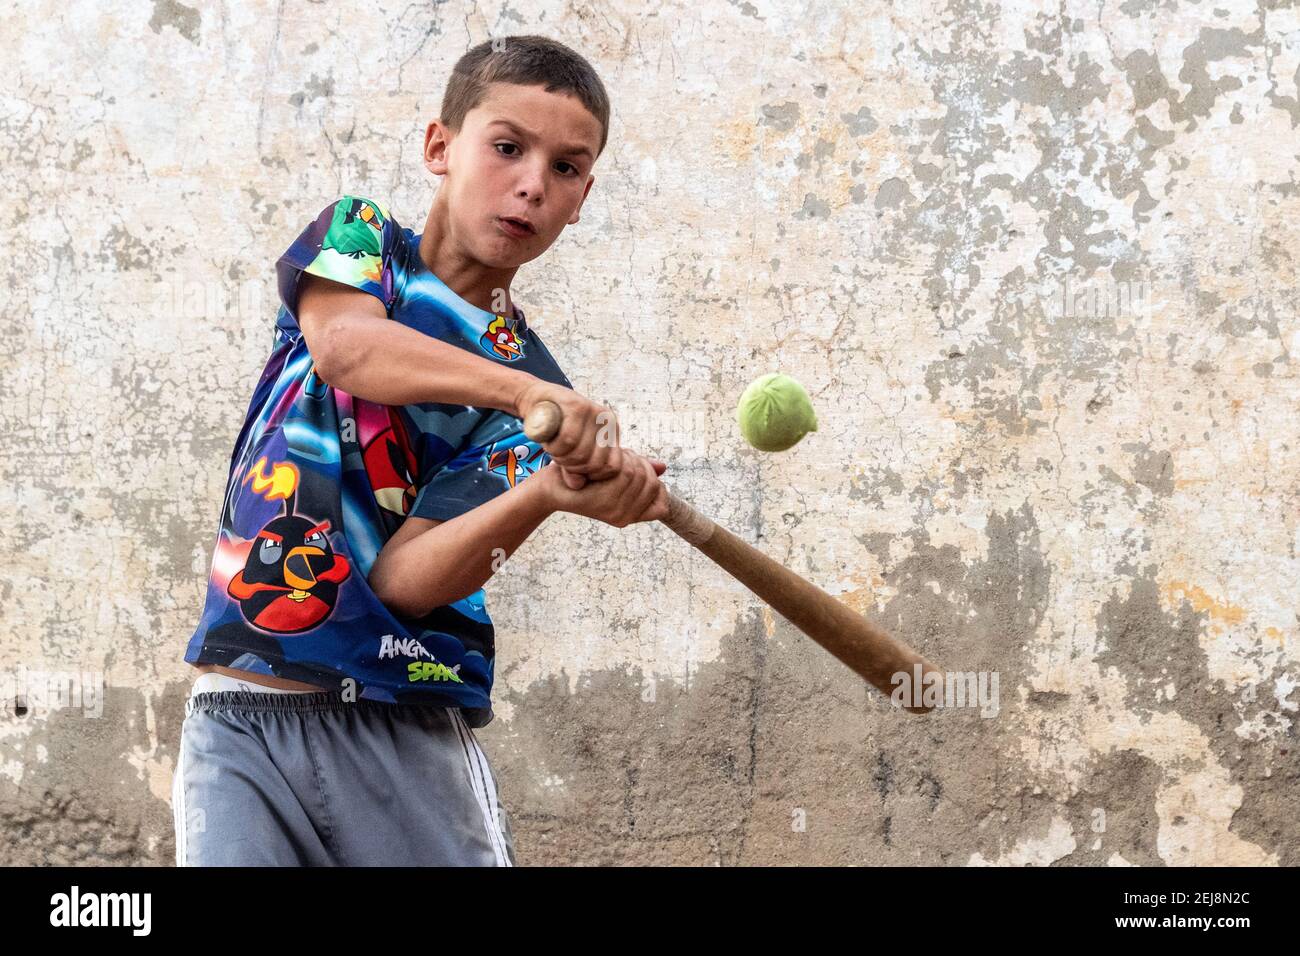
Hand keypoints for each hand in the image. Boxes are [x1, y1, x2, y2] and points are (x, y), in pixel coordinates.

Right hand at [514, 379, 622, 490]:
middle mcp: (608, 422)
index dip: (591, 475)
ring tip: (553, 449)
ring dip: (561, 458)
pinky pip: (568, 440)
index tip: (574, 469)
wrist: (537, 398)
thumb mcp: (568, 452)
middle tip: (559, 459)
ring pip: (581, 453)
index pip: (612, 467)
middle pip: (595, 463)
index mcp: (612, 434)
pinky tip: (549, 441)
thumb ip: (576, 469)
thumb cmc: (555, 428)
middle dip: (573, 468)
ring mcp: (594, 412)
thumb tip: (577, 486)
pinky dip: (554, 447)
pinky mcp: (577, 406)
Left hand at [534, 451, 669, 527]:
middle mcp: (626, 518)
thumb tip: (663, 467)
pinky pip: (625, 473)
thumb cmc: (584, 477)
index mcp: (630, 516)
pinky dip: (616, 461)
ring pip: (640, 475)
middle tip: (617, 460)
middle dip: (640, 464)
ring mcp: (616, 512)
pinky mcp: (604, 502)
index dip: (654, 482)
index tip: (636, 468)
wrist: (552, 486)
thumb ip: (640, 472)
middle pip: (653, 484)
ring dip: (627, 460)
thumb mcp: (616, 473)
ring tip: (607, 461)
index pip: (663, 503)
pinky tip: (602, 462)